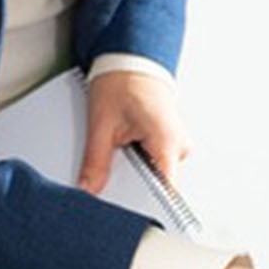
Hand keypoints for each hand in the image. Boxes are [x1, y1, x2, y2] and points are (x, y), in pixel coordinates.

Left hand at [79, 70, 190, 192]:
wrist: (131, 59)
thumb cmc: (122, 82)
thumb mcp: (102, 125)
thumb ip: (95, 162)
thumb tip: (89, 188)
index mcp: (167, 142)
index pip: (166, 189)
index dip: (147, 203)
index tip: (132, 209)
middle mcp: (180, 145)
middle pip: (158, 181)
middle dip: (135, 178)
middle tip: (119, 155)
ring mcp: (178, 142)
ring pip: (157, 170)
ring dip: (138, 165)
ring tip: (125, 141)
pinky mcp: (172, 139)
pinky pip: (158, 159)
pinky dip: (142, 156)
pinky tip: (131, 139)